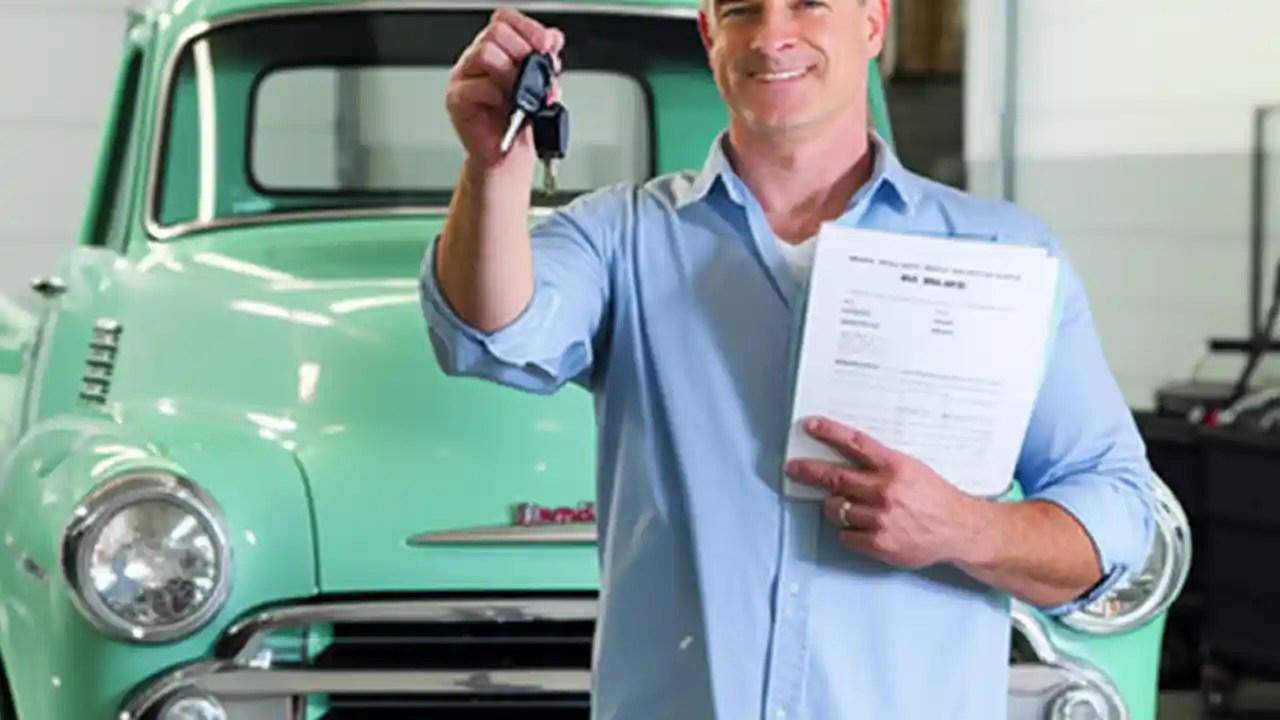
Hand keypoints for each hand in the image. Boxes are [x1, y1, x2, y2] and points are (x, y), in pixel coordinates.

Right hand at [445, 7, 563, 167]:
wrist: (508, 155)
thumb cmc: (520, 120)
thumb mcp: (543, 85)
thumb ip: (547, 59)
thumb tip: (553, 38)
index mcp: (496, 49)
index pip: (504, 19)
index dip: (527, 27)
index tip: (545, 44)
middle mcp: (477, 59)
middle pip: (496, 31)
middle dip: (522, 50)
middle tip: (532, 72)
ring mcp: (464, 78)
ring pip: (485, 53)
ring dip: (509, 72)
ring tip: (518, 92)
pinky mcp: (456, 100)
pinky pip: (473, 86)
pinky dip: (494, 94)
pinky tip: (503, 103)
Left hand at [784, 416, 986, 569]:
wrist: (959, 529)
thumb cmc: (936, 498)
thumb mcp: (912, 468)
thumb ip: (882, 465)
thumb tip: (849, 457)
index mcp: (894, 467)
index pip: (855, 444)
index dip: (829, 433)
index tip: (810, 426)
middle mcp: (885, 490)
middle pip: (835, 477)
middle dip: (809, 471)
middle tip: (793, 468)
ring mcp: (881, 518)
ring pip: (836, 508)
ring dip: (836, 506)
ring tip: (848, 506)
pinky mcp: (879, 542)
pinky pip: (845, 535)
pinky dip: (849, 532)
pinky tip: (863, 528)